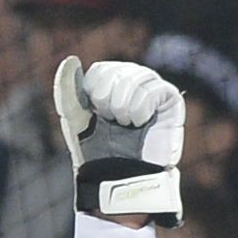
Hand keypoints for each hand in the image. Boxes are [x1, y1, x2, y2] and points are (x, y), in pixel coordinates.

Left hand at [54, 56, 185, 222]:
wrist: (118, 177)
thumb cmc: (96, 151)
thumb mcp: (74, 119)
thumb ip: (67, 90)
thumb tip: (70, 59)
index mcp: (111, 83)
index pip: (100, 70)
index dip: (92, 93)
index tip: (95, 115)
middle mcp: (134, 81)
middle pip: (116, 71)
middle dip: (106, 100)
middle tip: (112, 122)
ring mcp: (153, 89)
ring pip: (135, 77)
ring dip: (122, 107)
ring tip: (125, 124)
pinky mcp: (170, 100)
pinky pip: (153, 89)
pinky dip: (140, 109)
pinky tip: (140, 123)